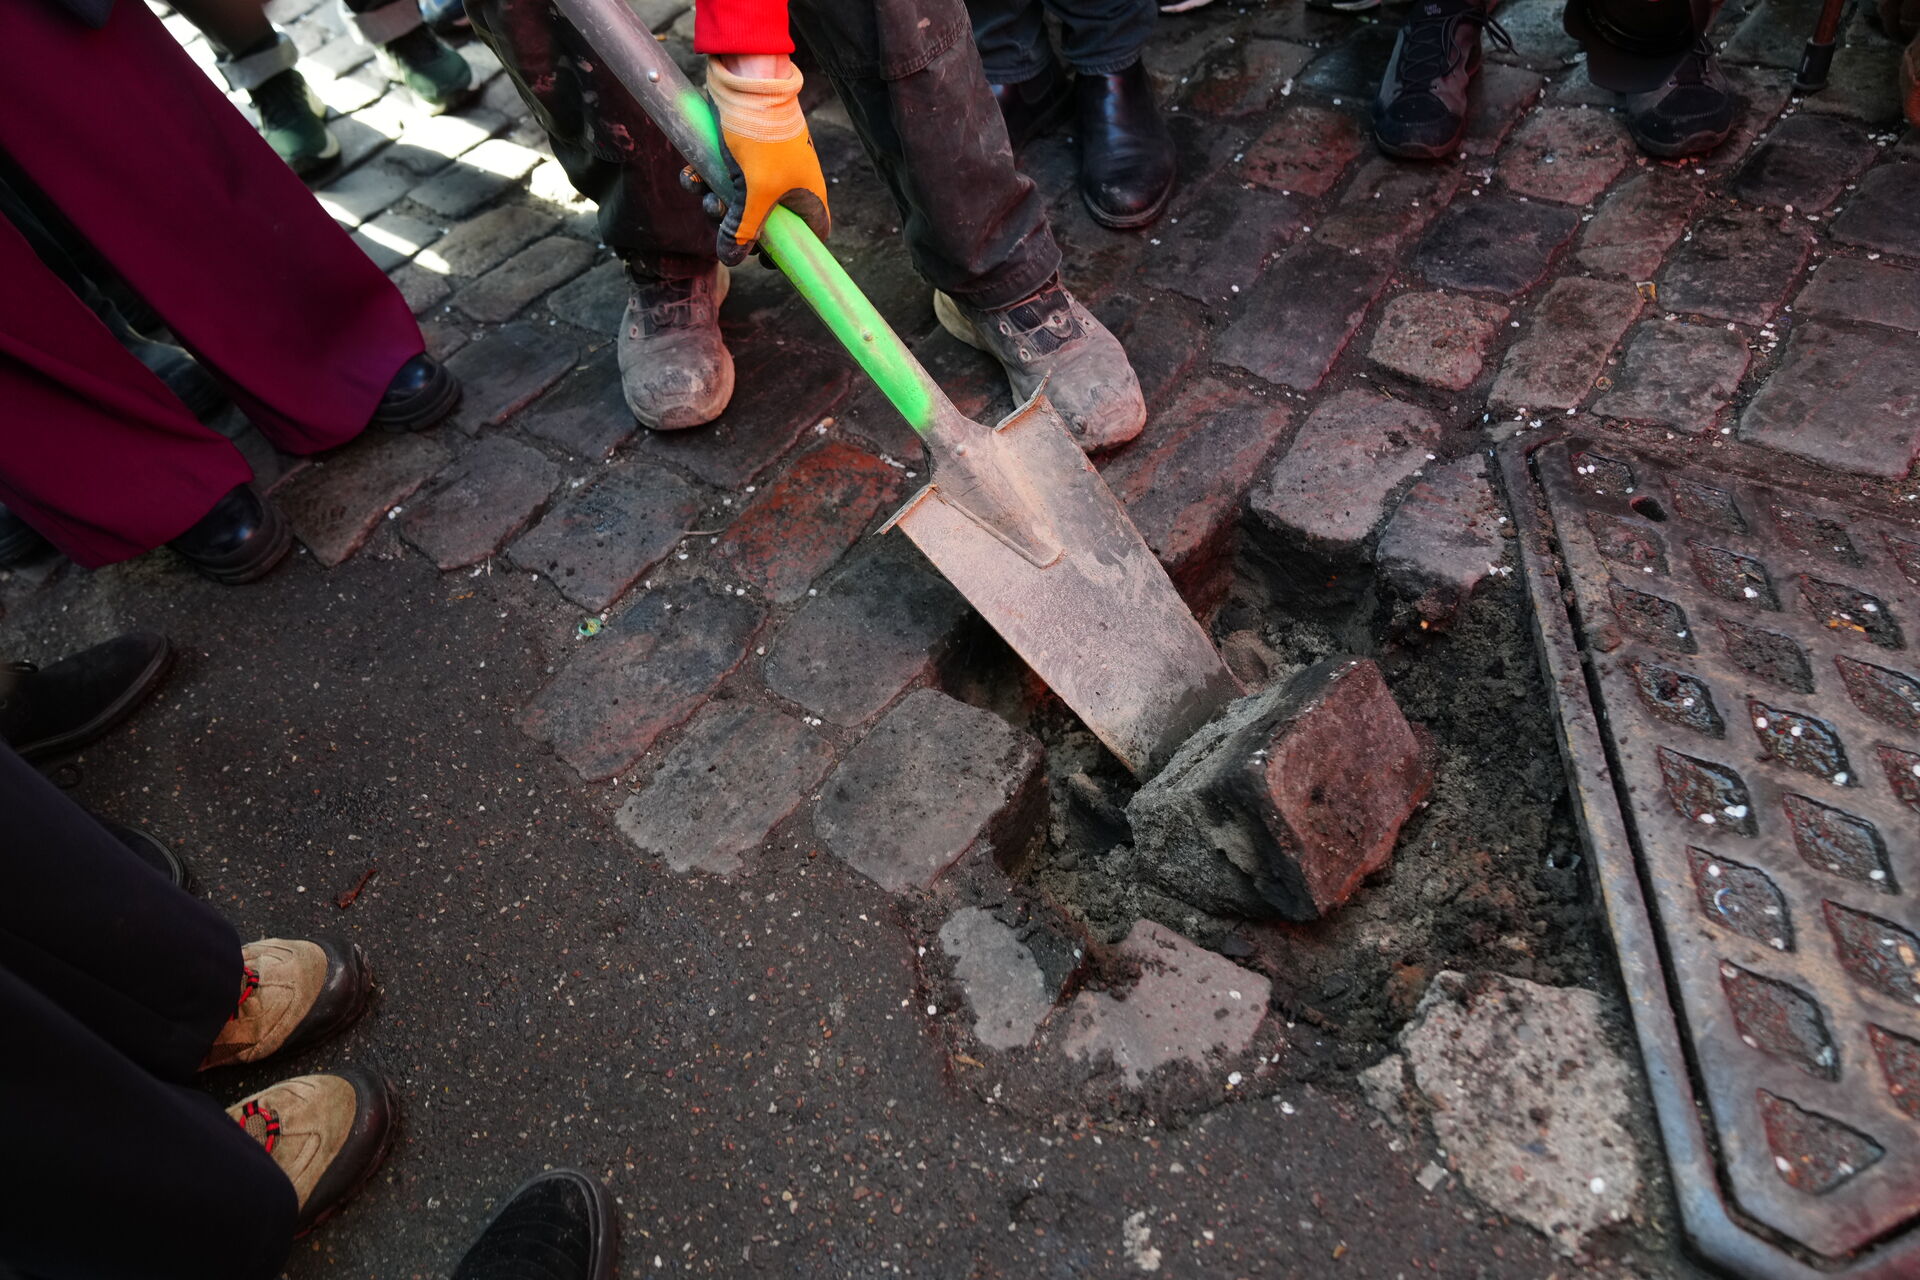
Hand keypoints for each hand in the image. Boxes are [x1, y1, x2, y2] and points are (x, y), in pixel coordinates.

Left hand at [704, 54, 830, 264]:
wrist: (746, 83)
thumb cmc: (764, 137)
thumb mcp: (755, 191)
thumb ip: (744, 229)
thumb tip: (732, 258)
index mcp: (805, 196)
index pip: (810, 235)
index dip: (790, 252)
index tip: (766, 260)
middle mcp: (786, 185)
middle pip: (763, 224)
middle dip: (737, 227)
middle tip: (724, 223)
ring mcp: (760, 169)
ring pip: (736, 203)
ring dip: (715, 205)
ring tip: (707, 195)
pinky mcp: (736, 155)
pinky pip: (719, 179)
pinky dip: (704, 181)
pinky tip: (693, 175)